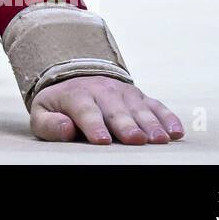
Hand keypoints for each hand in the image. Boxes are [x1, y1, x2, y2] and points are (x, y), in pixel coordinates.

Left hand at [30, 76, 183, 144]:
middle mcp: (102, 91)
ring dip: (150, 124)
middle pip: (116, 110)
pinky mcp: (140, 97)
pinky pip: (156, 106)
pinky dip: (168, 118)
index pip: (85, 110)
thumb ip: (49, 124)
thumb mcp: (42, 113)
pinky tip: (176, 132)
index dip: (94, 125)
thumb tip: (66, 129)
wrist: (76, 79)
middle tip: (136, 140)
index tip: (102, 140)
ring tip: (159, 140)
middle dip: (126, 125)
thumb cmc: (60, 106)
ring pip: (138, 109)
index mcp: (76, 95)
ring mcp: (124, 93)